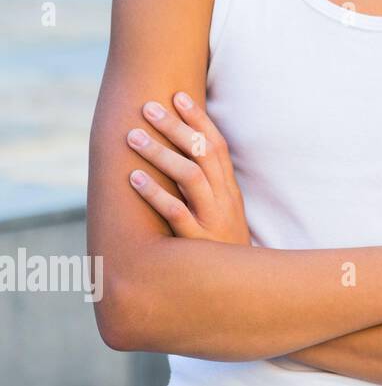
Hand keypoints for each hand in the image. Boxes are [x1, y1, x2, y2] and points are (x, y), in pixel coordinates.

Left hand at [125, 91, 250, 244]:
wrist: (244, 290)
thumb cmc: (223, 249)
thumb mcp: (224, 214)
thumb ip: (207, 189)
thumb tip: (182, 160)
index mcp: (230, 190)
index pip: (217, 145)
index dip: (199, 119)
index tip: (178, 95)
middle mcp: (224, 199)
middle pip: (203, 154)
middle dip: (176, 127)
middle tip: (148, 108)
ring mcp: (213, 219)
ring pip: (190, 177)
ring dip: (161, 154)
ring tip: (133, 137)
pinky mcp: (199, 242)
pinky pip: (177, 214)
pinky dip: (155, 195)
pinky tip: (133, 180)